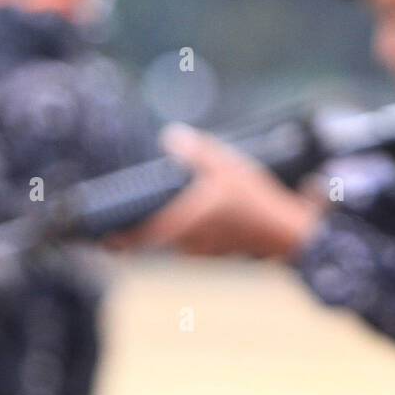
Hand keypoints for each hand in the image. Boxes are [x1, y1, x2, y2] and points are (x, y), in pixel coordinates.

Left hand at [106, 124, 322, 259]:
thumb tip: (171, 137)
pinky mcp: (221, 257)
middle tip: (144, 211)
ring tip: (193, 208)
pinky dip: (199, 235)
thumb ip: (198, 153)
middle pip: (158, 238)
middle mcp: (190, 244)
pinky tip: (216, 218)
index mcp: (183, 224)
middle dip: (152, 225)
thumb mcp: (229, 168)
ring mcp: (205, 254)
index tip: (101, 240)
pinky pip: (199, 246)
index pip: (139, 238)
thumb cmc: (259, 203)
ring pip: (179, 242)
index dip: (118, 240)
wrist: (293, 234)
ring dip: (179, 229)